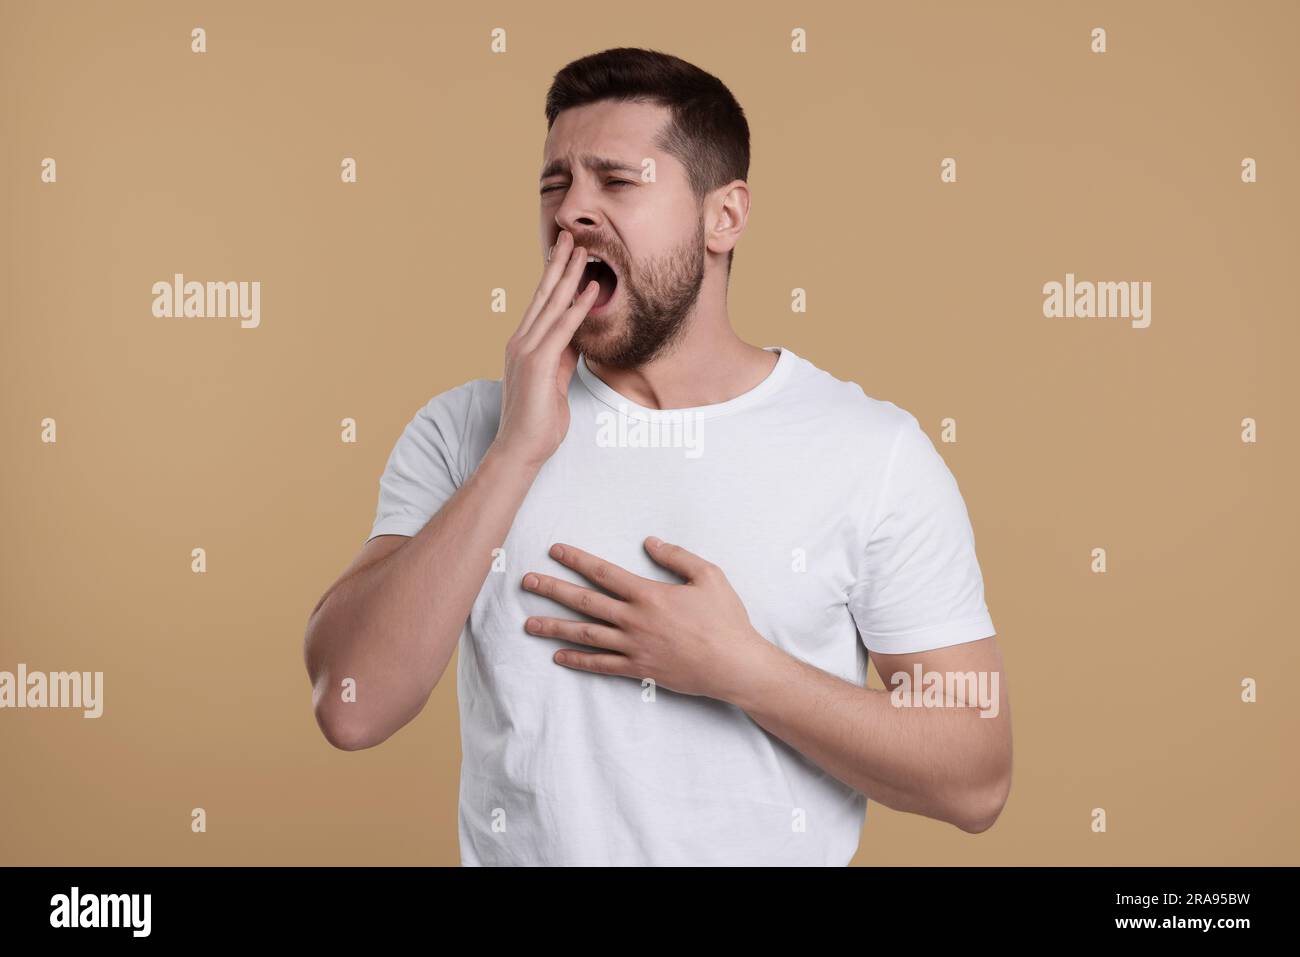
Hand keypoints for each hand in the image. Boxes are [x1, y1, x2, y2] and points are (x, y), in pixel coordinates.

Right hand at [492, 229, 600, 469]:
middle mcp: (521, 341)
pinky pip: (563, 328)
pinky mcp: (538, 363)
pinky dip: (578, 307)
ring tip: (584, 250)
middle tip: (570, 236)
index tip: (565, 253)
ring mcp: (527, 350)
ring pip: (552, 304)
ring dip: (570, 275)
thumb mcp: (556, 379)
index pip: (541, 303)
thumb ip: (564, 355)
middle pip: (543, 294)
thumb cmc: (539, 419)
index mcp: (523, 344)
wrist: (520, 449)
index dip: (554, 276)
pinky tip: (591, 289)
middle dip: (558, 264)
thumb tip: (578, 335)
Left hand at [520, 537, 772, 701]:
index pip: (603, 573)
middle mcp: (634, 620)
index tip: (555, 550)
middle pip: (584, 602)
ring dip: (554, 628)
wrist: (735, 665)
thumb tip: (650, 541)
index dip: (577, 559)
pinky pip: (601, 665)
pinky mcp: (638, 669)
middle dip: (552, 590)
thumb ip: (676, 556)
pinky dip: (578, 661)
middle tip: (527, 582)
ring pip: (585, 635)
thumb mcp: (709, 575)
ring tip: (528, 624)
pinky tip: (558, 657)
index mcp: (648, 594)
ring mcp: (634, 647)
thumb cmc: (725, 619)